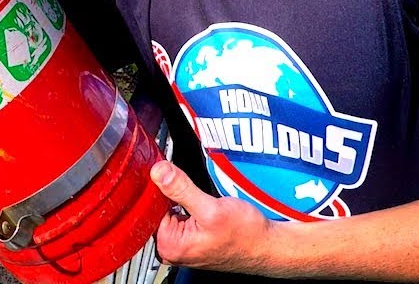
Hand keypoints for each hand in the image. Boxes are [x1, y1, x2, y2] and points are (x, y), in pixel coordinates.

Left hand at [151, 160, 272, 273]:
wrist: (269, 246)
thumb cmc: (247, 236)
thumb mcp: (212, 208)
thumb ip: (181, 188)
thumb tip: (159, 171)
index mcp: (169, 245)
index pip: (149, 207)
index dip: (157, 185)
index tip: (164, 169)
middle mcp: (172, 248)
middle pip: (159, 208)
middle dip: (171, 191)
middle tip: (187, 182)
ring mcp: (182, 244)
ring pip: (171, 208)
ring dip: (181, 196)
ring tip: (199, 196)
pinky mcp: (192, 238)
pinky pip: (182, 213)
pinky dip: (189, 202)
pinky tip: (202, 202)